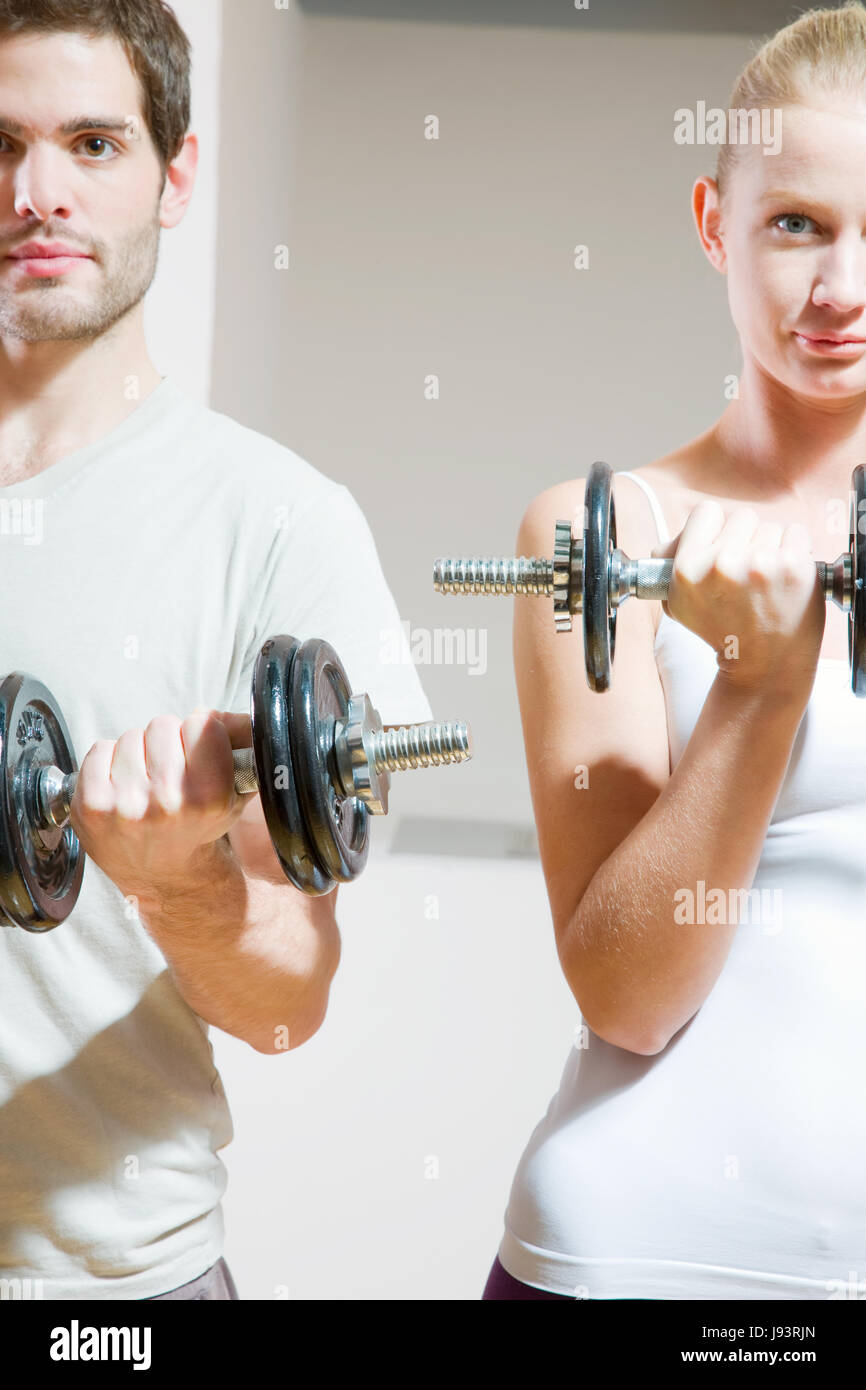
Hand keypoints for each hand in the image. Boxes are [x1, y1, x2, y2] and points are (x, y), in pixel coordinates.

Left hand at [70, 707, 253, 904]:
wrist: (162, 873)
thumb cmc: (197, 826)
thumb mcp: (234, 791)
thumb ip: (239, 744)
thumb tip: (222, 715)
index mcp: (209, 797)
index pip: (202, 724)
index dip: (201, 734)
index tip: (199, 753)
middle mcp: (167, 802)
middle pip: (163, 724)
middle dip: (168, 742)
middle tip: (170, 770)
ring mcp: (125, 804)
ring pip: (131, 736)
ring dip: (138, 752)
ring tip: (145, 782)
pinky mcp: (91, 805)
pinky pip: (99, 749)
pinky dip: (108, 761)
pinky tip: (121, 785)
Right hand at [651, 501, 825, 696]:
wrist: (763, 665)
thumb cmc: (724, 632)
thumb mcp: (680, 604)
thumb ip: (671, 564)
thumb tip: (672, 539)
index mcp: (688, 569)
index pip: (706, 512)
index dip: (715, 528)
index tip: (723, 546)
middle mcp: (721, 563)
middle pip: (742, 517)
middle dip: (747, 540)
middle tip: (747, 573)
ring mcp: (759, 563)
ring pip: (770, 526)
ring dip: (771, 547)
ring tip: (767, 580)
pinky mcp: (794, 565)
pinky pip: (796, 532)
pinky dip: (795, 550)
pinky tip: (785, 577)